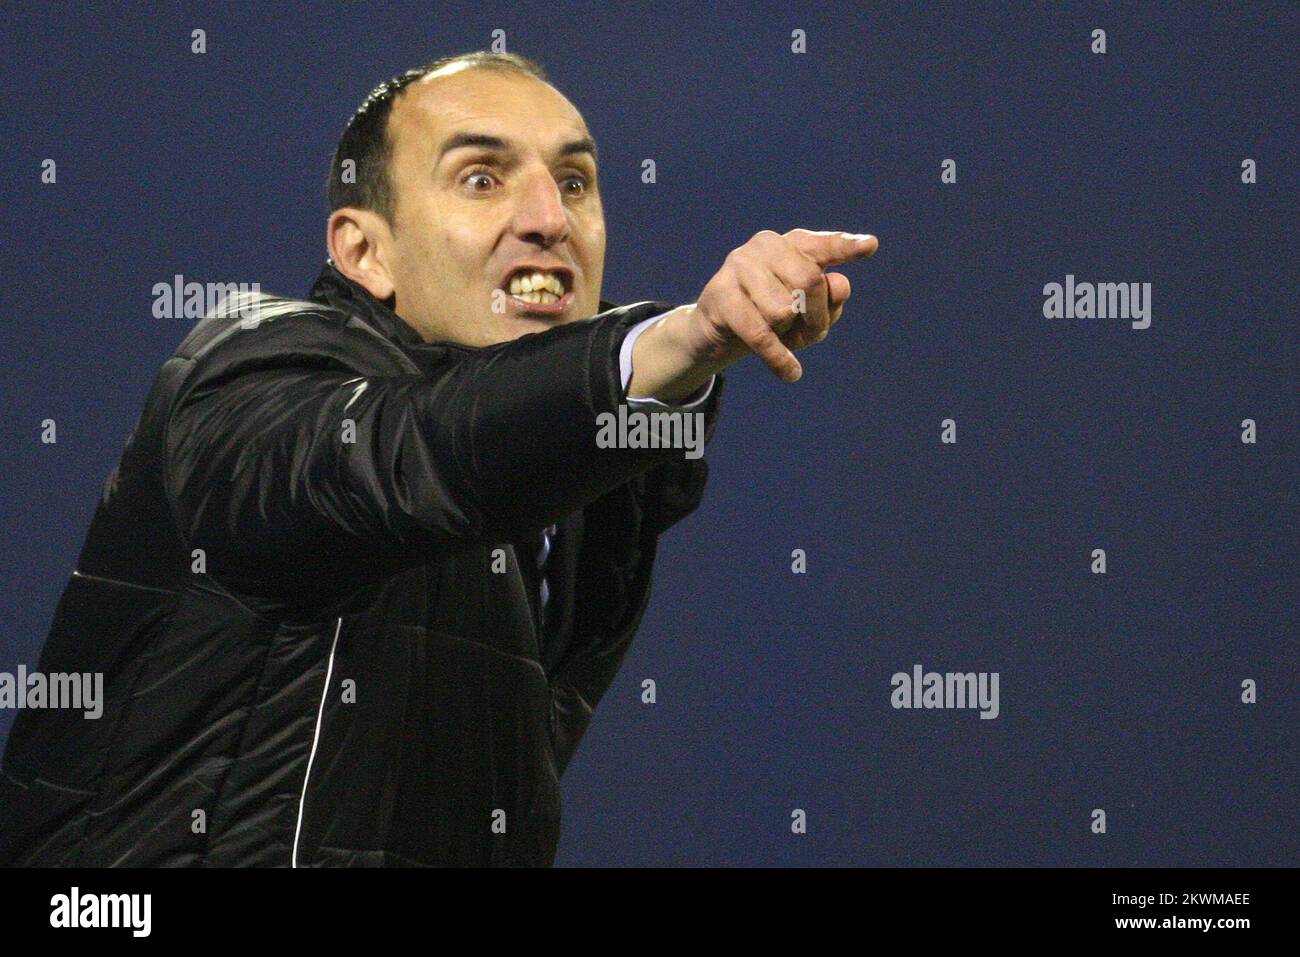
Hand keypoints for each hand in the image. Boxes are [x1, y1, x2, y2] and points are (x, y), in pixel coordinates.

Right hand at [685, 228, 877, 382]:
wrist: (715, 332)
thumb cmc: (768, 318)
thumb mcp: (806, 314)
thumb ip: (830, 300)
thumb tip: (840, 283)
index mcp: (791, 244)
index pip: (823, 245)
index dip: (846, 247)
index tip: (871, 246)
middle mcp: (764, 246)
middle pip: (809, 281)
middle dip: (816, 316)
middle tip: (811, 335)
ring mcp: (739, 266)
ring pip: (782, 309)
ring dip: (787, 334)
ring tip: (779, 338)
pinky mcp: (720, 295)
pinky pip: (760, 333)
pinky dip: (779, 358)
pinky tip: (791, 373)